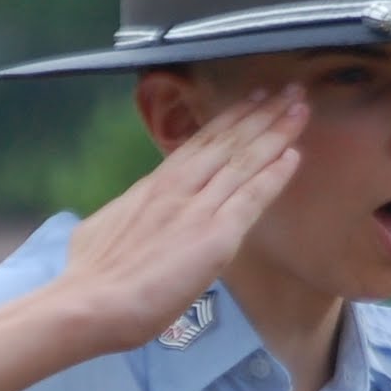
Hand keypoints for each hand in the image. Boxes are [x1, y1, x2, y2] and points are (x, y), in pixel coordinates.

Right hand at [59, 85, 306, 351]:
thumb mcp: (105, 226)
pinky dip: (275, 175)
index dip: (232, 119)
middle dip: (263, 112)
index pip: (201, 142)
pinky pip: (252, 198)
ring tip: (300, 107)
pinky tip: (294, 156)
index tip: (254, 99)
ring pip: (245, 160)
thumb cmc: (90, 274)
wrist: (90, 301)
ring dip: (277, 132)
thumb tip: (129, 216)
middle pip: (229, 141)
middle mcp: (179, 186)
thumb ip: (129, 214)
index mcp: (154, 184)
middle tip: (291, 89)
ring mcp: (198, 208)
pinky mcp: (216, 236)